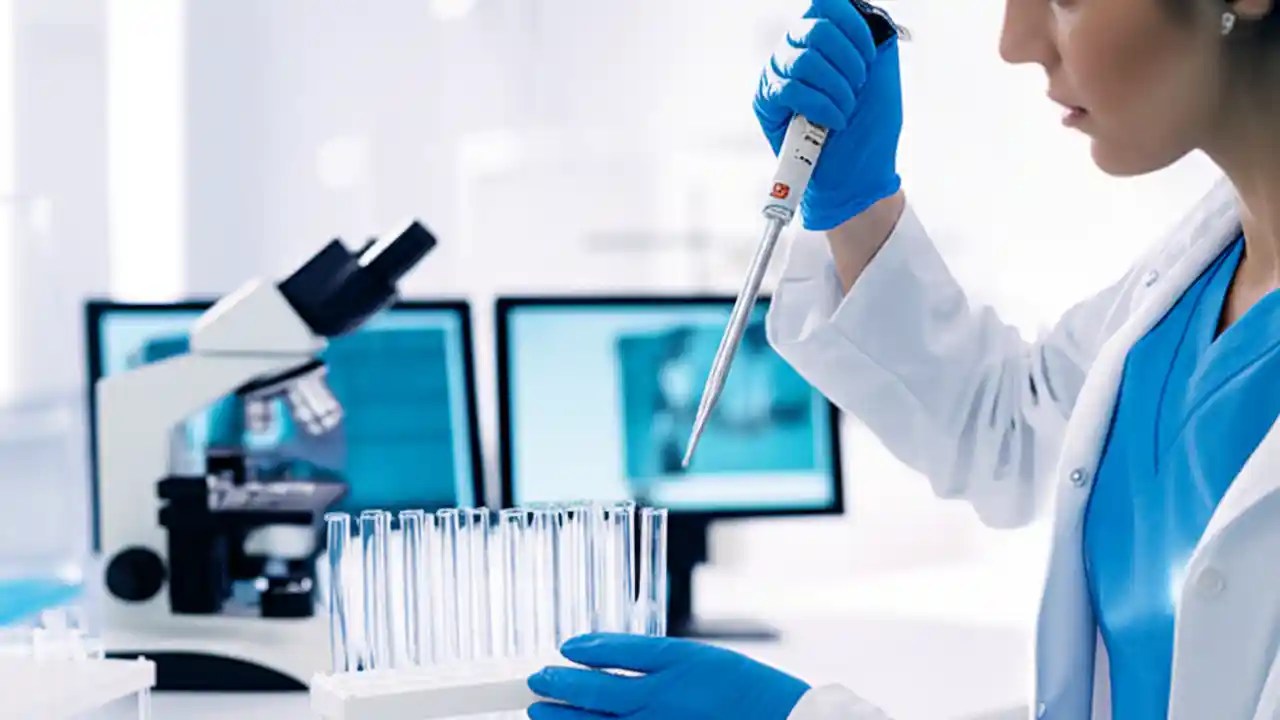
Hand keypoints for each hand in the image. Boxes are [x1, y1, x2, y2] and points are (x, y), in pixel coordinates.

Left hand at [527, 633, 809, 719]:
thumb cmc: (734, 684)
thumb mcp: (682, 653)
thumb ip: (628, 650)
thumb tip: (579, 645)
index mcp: (652, 694)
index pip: (590, 686)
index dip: (560, 678)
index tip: (543, 669)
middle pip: (586, 717)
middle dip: (555, 705)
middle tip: (534, 692)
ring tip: (545, 715)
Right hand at [753, 0, 903, 231]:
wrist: (859, 175)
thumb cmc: (870, 129)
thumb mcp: (882, 75)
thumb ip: (871, 38)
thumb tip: (854, 11)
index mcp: (824, 38)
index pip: (826, 4)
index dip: (852, 28)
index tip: (869, 59)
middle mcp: (796, 49)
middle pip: (815, 29)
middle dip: (847, 63)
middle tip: (858, 89)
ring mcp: (779, 74)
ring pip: (803, 60)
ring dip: (836, 89)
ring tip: (845, 110)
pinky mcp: (767, 102)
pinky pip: (790, 90)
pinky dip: (820, 106)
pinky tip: (832, 122)